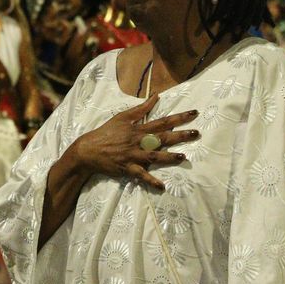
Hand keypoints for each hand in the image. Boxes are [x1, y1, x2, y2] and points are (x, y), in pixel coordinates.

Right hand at [61, 95, 196, 189]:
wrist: (88, 150)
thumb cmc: (106, 132)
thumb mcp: (122, 117)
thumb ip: (141, 108)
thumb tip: (156, 96)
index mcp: (138, 129)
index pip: (162, 121)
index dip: (179, 117)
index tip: (194, 114)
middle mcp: (138, 141)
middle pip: (162, 138)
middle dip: (180, 135)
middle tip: (196, 134)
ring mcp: (133, 155)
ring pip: (154, 156)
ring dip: (168, 157)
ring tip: (182, 157)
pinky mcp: (127, 168)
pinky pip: (141, 175)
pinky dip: (151, 181)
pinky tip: (162, 187)